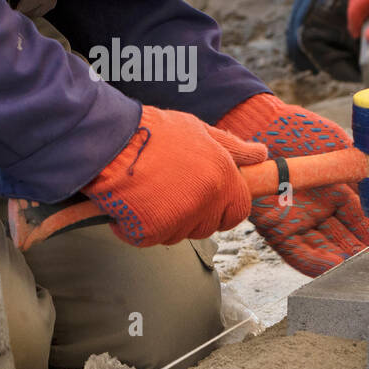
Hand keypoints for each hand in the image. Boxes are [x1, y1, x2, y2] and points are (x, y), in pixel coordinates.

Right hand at [83, 105, 267, 245]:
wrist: (106, 138)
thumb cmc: (152, 131)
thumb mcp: (199, 130)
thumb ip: (232, 147)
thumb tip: (261, 154)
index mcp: (223, 177)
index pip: (238, 211)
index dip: (222, 208)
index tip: (204, 200)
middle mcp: (207, 200)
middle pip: (208, 226)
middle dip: (191, 215)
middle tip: (167, 191)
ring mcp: (179, 217)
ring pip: (178, 234)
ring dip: (163, 221)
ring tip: (146, 191)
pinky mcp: (150, 230)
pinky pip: (148, 238)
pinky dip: (135, 227)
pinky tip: (128, 202)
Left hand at [216, 94, 368, 276]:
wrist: (263, 123)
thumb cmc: (299, 130)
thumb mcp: (339, 148)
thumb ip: (358, 172)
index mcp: (331, 190)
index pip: (356, 218)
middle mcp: (314, 208)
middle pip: (341, 237)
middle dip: (358, 250)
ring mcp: (295, 218)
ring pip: (322, 247)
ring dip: (340, 260)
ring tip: (360, 269)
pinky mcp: (275, 227)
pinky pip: (297, 251)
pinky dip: (315, 262)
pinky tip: (335, 267)